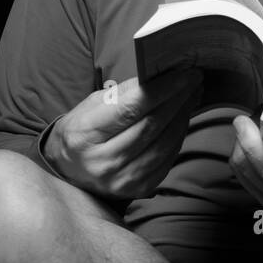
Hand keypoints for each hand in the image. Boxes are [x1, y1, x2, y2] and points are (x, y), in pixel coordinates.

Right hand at [44, 69, 203, 201]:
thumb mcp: (91, 105)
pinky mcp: (139, 189)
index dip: (161, 90)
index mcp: (85, 135)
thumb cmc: (82, 131)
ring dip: (183, 116)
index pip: (130, 109)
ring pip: (164, 143)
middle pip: (151, 126)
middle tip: (194, 80)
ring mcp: (122, 179)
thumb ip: (123, 93)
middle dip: (178, 99)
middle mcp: (103, 161)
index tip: (183, 74)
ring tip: (192, 96)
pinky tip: (182, 119)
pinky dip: (178, 136)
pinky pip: (167, 158)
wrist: (69, 170)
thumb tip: (159, 77)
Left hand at [229, 104, 262, 239]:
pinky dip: (244, 161)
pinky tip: (253, 143)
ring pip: (244, 176)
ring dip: (241, 148)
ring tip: (252, 125)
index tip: (245, 121)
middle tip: (252, 113)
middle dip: (243, 140)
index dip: (254, 148)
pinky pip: (247, 182)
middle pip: (251, 171)